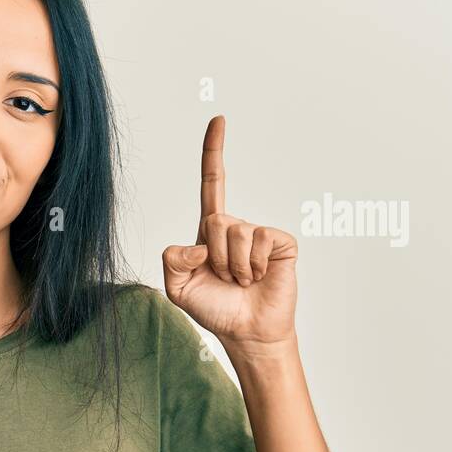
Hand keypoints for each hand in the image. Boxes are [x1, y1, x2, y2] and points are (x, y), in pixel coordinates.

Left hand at [162, 116, 298, 347]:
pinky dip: (253, 265)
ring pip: (236, 233)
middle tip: (223, 278)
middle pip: (214, 220)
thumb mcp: (177, 288)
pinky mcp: (280, 242)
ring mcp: (259, 234)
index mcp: (209, 232)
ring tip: (241, 281)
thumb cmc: (214, 308)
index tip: (219, 120)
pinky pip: (259, 241)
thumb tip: (198, 243)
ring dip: (233, 266)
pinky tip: (258, 278)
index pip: (212, 183)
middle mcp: (235, 226)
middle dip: (213, 256)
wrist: (246, 332)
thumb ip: (172, 261)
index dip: (214, 152)